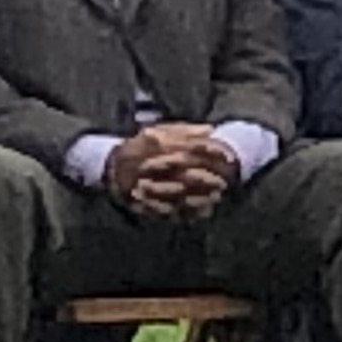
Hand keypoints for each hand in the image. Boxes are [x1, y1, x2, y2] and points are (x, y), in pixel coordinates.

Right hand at [106, 124, 234, 218]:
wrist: (112, 166)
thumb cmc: (141, 146)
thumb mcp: (160, 131)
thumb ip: (185, 130)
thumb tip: (210, 129)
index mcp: (159, 144)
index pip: (190, 147)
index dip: (211, 151)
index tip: (228, 156)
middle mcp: (155, 163)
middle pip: (186, 172)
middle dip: (207, 178)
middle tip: (224, 182)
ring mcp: (150, 184)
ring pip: (179, 193)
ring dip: (199, 196)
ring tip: (217, 197)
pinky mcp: (147, 202)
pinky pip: (169, 209)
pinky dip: (186, 211)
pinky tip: (203, 212)